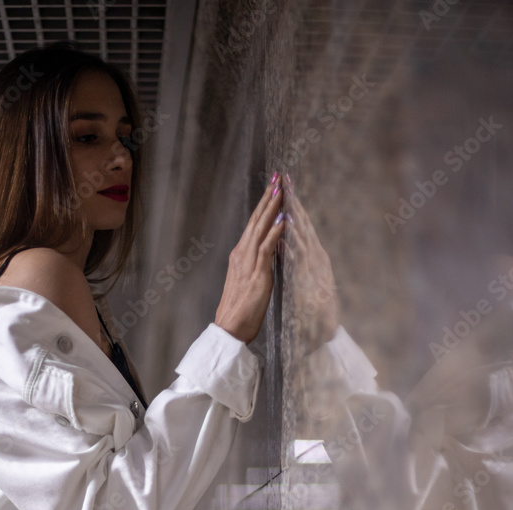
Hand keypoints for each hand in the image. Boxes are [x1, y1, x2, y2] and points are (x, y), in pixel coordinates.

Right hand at [214, 176, 285, 343]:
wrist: (230, 329)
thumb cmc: (240, 310)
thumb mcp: (248, 281)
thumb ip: (256, 264)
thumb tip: (267, 251)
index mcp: (240, 256)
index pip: (254, 224)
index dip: (263, 205)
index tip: (272, 187)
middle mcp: (242, 255)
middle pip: (256, 220)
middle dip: (268, 197)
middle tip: (277, 177)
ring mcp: (248, 263)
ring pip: (261, 229)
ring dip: (272, 208)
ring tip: (281, 189)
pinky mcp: (257, 274)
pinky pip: (266, 248)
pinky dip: (274, 232)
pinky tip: (282, 219)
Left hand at [282, 177, 339, 351]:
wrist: (323, 335)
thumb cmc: (313, 312)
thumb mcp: (301, 281)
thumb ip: (293, 260)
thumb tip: (281, 242)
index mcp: (310, 257)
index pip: (296, 227)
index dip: (288, 206)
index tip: (279, 186)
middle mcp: (316, 258)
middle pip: (302, 225)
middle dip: (292, 202)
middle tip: (283, 179)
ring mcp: (317, 268)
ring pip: (304, 237)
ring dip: (296, 216)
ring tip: (286, 196)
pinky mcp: (316, 280)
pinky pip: (304, 258)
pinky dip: (296, 243)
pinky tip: (289, 230)